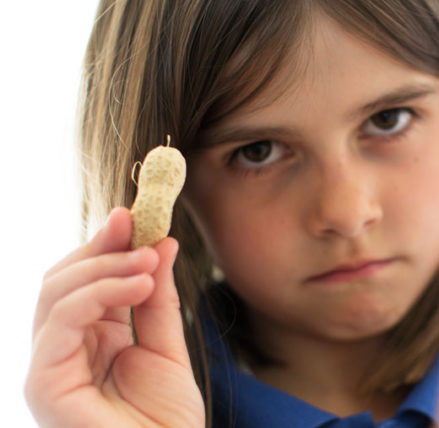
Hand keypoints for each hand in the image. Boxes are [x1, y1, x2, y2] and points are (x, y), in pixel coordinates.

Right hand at [25, 207, 204, 427]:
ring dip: (104, 267)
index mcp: (90, 338)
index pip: (84, 280)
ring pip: (56, 293)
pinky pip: (59, 324)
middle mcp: (64, 349)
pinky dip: (96, 294)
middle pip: (63, 279)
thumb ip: (158, 298)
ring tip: (147, 261)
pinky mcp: (44, 385)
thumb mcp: (168, 346)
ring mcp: (49, 366)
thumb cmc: (166, 420)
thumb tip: (160, 243)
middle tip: (139, 229)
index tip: (133, 215)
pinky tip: (136, 284)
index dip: (106, 244)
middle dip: (102, 248)